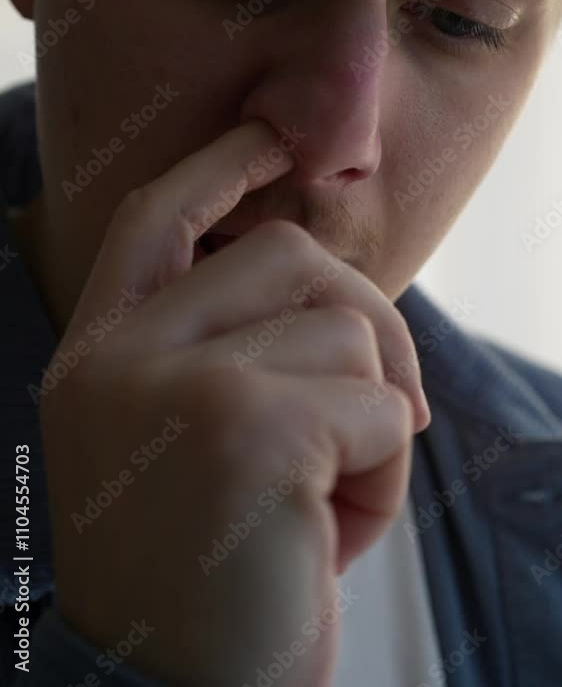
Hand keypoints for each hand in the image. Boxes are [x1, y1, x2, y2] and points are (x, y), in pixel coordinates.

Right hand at [40, 118, 429, 685]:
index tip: (271, 138)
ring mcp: (176, 386)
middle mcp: (120, 357)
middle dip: (367, 322)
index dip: (217, 168)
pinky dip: (386, 475)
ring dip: (375, 422)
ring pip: (349, 331)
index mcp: (98, 355)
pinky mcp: (246, 430)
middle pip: (290, 257)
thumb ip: (225, 352)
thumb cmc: (201, 573)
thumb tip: (333, 289)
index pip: (154, 217)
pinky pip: (380, 409)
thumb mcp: (184, 444)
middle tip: (386, 411)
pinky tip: (334, 536)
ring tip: (328, 502)